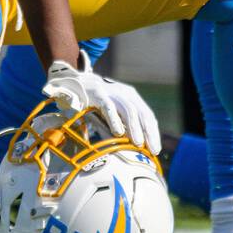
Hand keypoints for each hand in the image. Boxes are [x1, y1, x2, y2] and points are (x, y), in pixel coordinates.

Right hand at [42, 53, 160, 151]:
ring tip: (138, 144)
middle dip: (149, 133)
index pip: (147, 115)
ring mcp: (112, 92)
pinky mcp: (98, 94)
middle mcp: (125, 93)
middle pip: (142, 113)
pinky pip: (109, 108)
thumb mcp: (112, 112)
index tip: (156, 150)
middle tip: (152, 150)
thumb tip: (132, 147)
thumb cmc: (96, 102)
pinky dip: (115, 120)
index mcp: (131, 97)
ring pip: (129, 110)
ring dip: (134, 128)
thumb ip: (121, 125)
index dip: (153, 133)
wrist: (76, 82)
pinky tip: (118, 134)